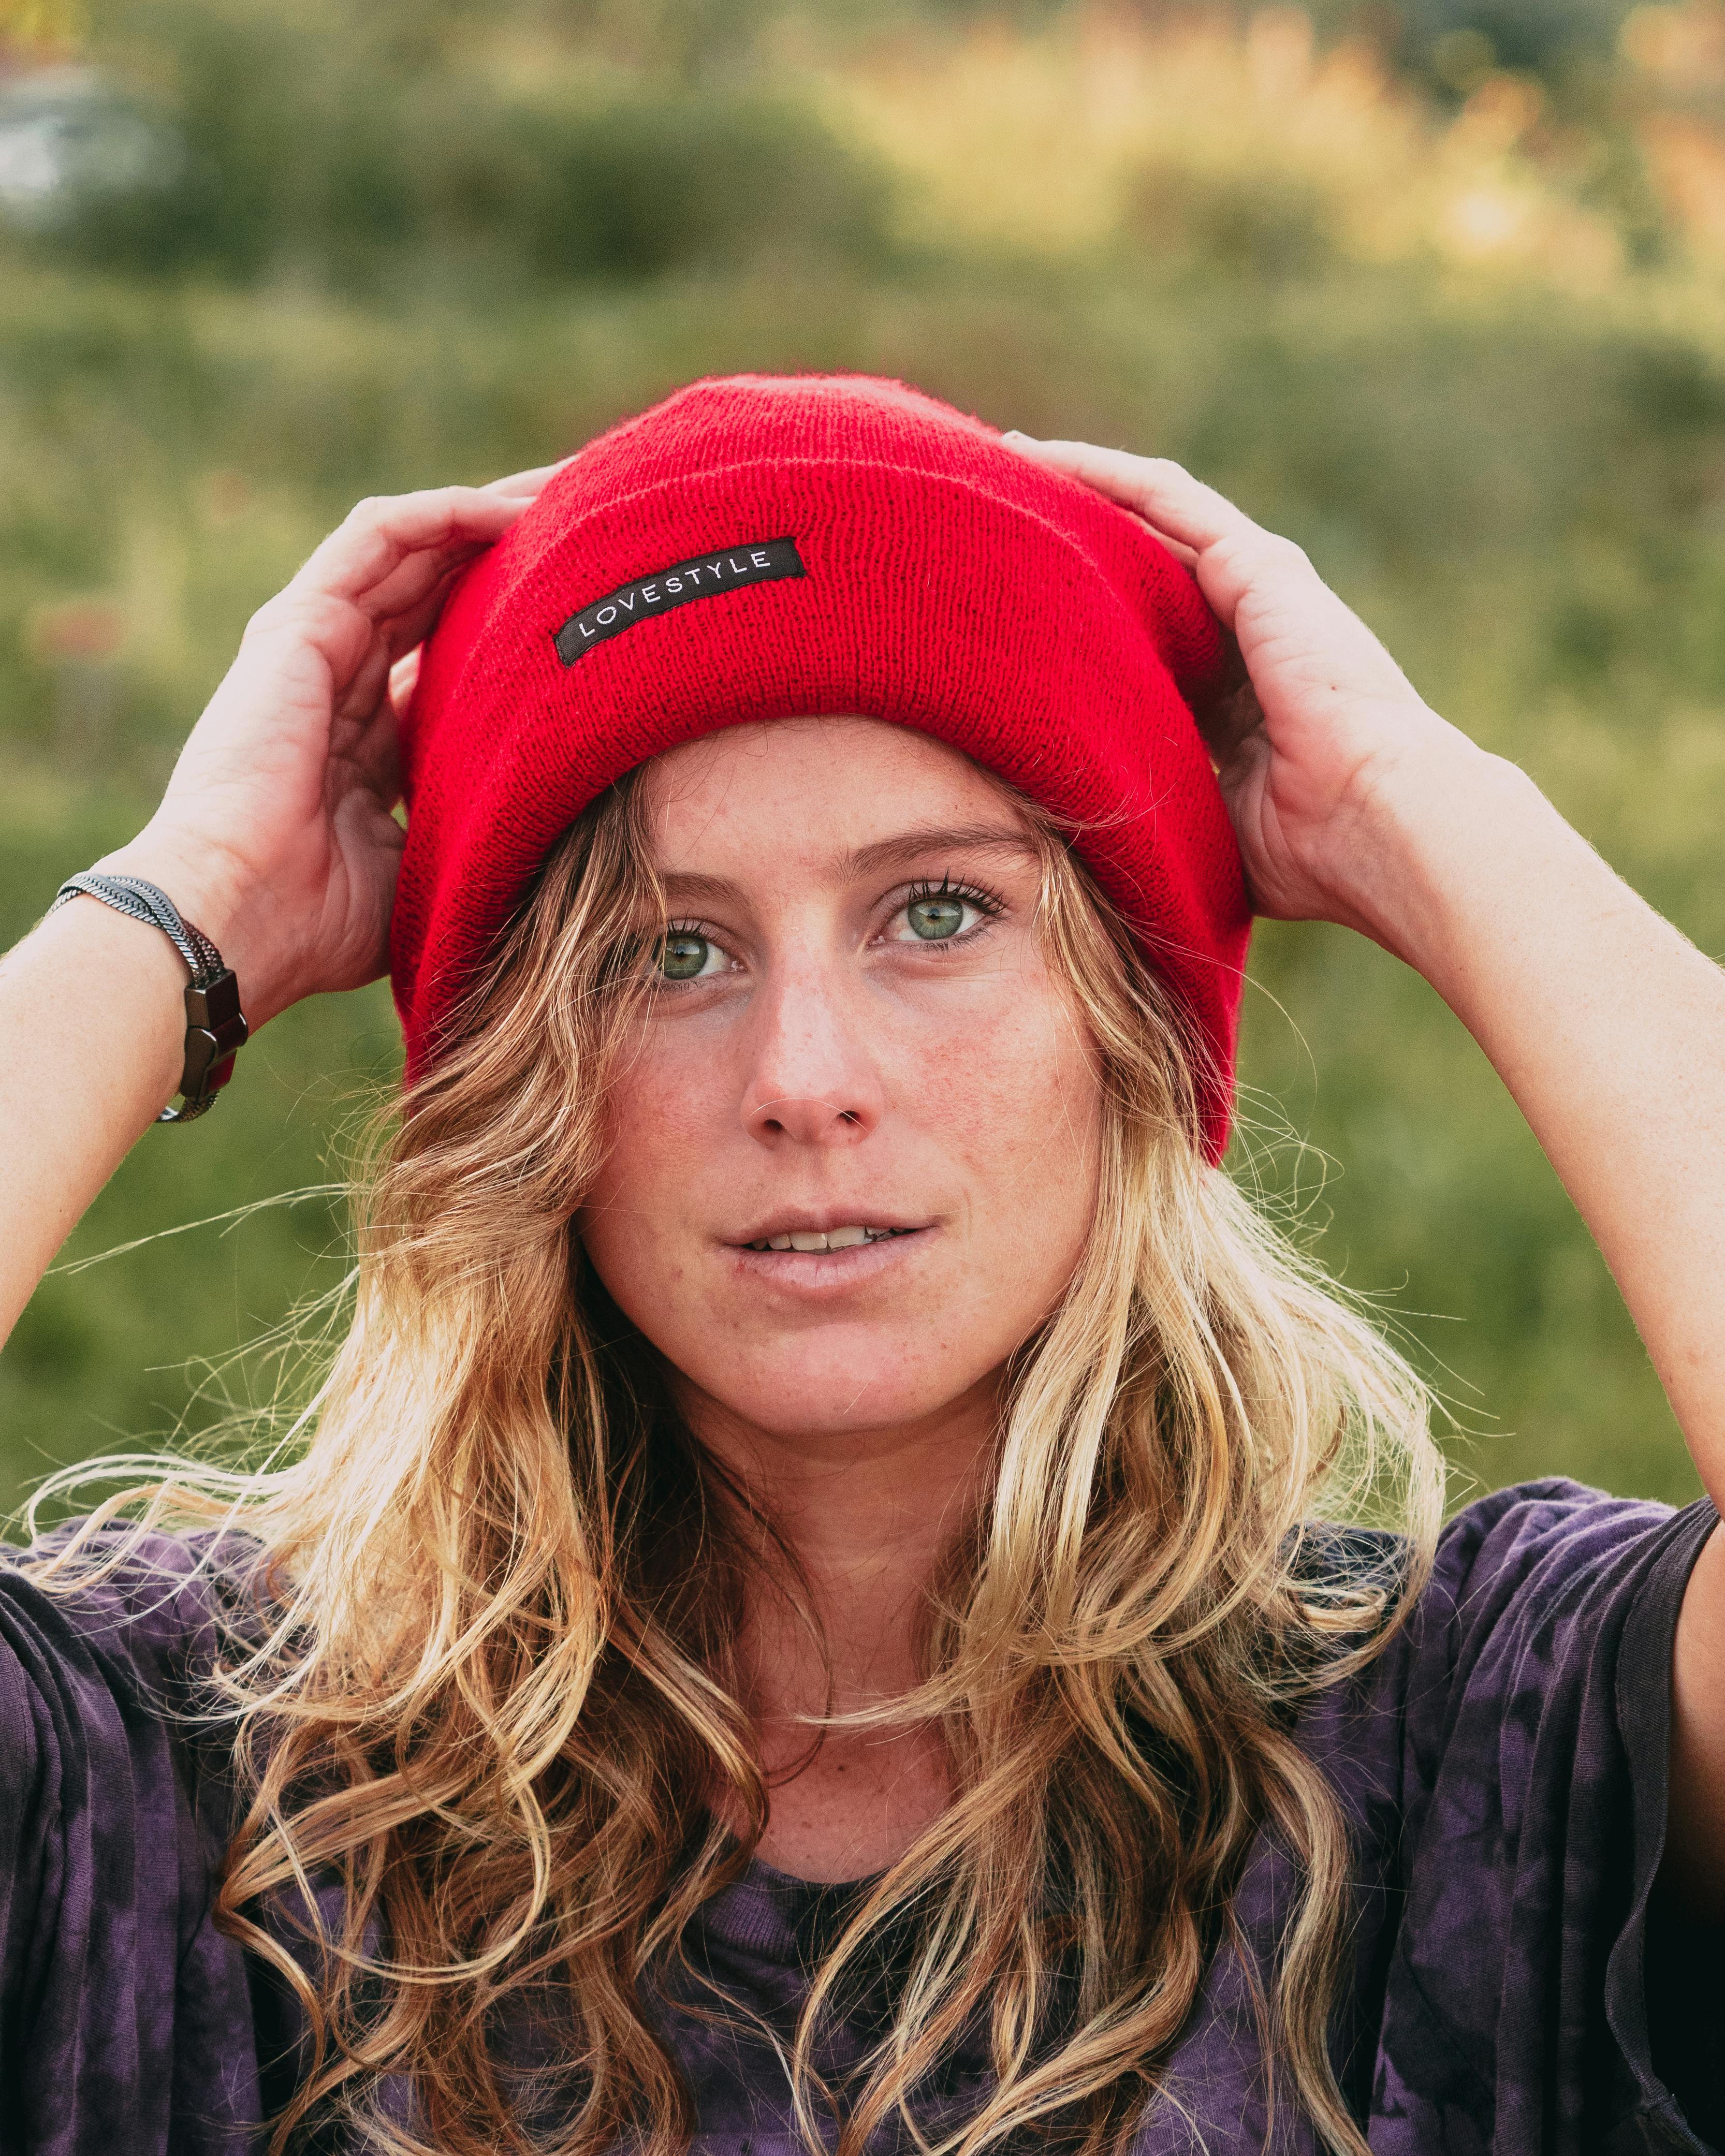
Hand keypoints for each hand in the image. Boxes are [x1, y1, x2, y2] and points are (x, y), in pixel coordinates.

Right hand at [102, 468, 558, 1026]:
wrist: (240, 917)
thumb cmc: (319, 921)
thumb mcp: (423, 867)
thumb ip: (469, 831)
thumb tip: (555, 835)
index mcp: (368, 739)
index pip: (452, 656)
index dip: (518, 626)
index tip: (596, 613)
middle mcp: (341, 679)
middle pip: (439, 586)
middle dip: (517, 548)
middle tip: (600, 520)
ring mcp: (315, 646)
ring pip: (414, 545)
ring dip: (491, 512)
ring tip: (567, 490)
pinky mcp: (298, 624)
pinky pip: (378, 537)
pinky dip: (441, 514)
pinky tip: (506, 509)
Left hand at [1001, 436, 1495, 945]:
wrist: (1375, 820)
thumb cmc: (1305, 851)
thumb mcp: (1202, 819)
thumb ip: (1152, 800)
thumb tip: (1073, 825)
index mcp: (1230, 696)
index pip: (1134, 640)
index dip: (1069, 623)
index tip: (994, 618)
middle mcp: (1241, 631)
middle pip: (1132, 570)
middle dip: (1059, 546)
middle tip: (976, 529)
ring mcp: (1253, 590)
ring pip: (1143, 519)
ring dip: (1071, 490)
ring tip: (995, 470)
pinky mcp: (1256, 564)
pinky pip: (1164, 498)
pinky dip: (1104, 474)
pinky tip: (1042, 458)